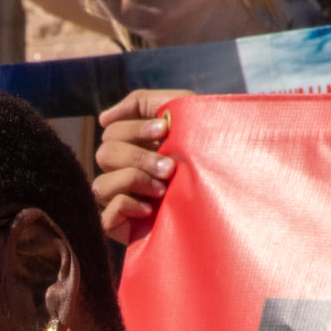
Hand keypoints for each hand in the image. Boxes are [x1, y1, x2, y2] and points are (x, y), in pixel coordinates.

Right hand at [92, 89, 192, 241]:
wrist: (228, 201)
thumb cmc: (207, 153)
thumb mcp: (183, 116)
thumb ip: (145, 103)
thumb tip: (103, 118)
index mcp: (133, 146)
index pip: (112, 131)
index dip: (135, 128)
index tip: (165, 129)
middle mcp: (121, 172)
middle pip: (105, 154)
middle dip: (139, 157)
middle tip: (170, 168)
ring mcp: (118, 200)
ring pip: (101, 184)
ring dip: (134, 181)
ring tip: (163, 189)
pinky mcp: (120, 227)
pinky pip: (106, 215)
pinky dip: (127, 206)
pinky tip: (150, 209)